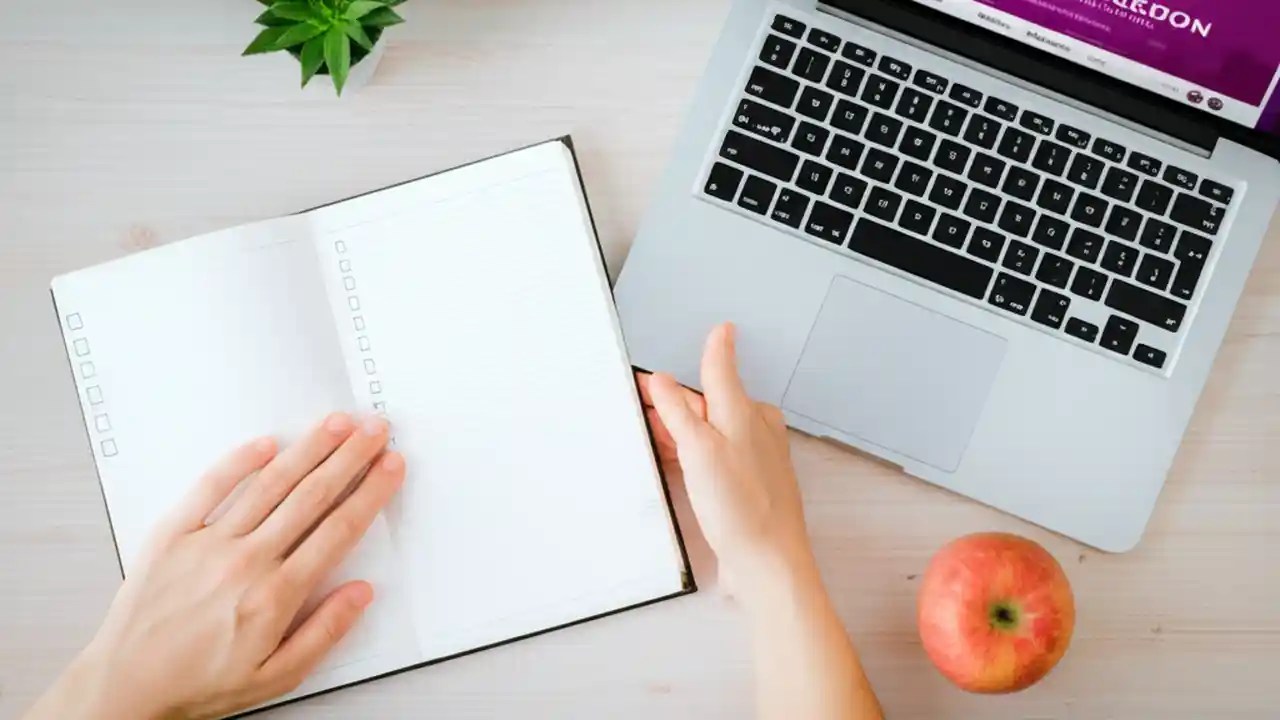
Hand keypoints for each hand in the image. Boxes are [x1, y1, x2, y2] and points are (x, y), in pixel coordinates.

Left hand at [25, 413, 404, 719]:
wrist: (126, 686)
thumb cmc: (198, 684)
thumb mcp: (277, 676)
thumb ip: (324, 632)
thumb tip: (360, 593)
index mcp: (276, 595)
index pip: (339, 530)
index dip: (371, 493)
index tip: (389, 468)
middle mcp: (246, 561)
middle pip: (312, 496)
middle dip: (351, 457)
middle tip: (374, 430)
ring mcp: (208, 542)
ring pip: (271, 483)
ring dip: (309, 449)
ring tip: (336, 424)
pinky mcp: (172, 534)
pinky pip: (210, 486)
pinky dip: (240, 460)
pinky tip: (266, 442)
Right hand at [639, 323, 816, 606]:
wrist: (768, 563)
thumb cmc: (740, 507)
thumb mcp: (699, 450)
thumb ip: (679, 410)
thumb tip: (662, 378)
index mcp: (746, 411)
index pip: (721, 369)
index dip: (712, 349)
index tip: (718, 329)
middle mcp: (756, 429)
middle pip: (711, 402)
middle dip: (680, 401)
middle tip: (645, 401)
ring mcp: (755, 457)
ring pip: (713, 429)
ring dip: (683, 429)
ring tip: (653, 434)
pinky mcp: (749, 485)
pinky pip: (717, 456)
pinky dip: (695, 453)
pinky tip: (678, 466)